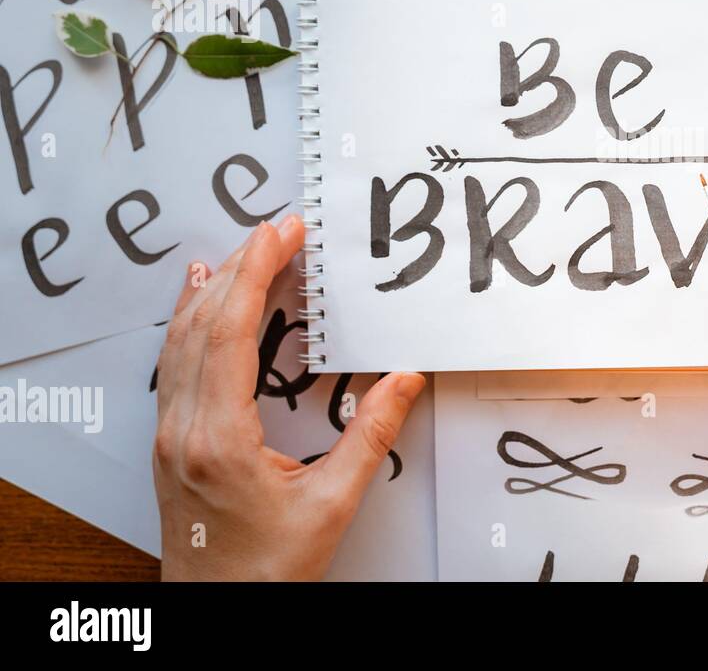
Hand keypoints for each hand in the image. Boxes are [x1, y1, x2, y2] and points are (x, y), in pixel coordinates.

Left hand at [153, 217, 426, 580]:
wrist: (218, 612)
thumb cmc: (266, 570)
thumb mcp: (331, 503)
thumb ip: (370, 436)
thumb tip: (405, 379)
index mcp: (219, 438)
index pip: (231, 330)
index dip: (255, 272)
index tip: (282, 233)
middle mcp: (183, 428)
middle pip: (201, 324)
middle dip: (239, 266)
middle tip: (277, 228)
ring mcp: (169, 435)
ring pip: (180, 340)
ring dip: (211, 289)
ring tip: (240, 250)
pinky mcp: (171, 442)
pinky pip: (172, 364)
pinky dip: (188, 322)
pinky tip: (196, 302)